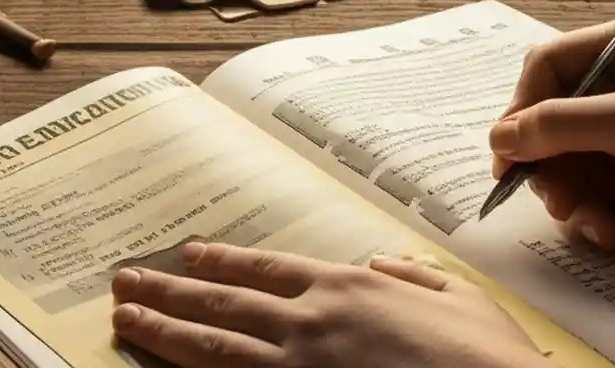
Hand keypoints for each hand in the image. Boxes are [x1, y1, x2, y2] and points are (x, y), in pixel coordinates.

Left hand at [109, 242, 551, 367]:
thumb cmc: (489, 360)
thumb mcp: (460, 299)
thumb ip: (414, 278)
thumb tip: (379, 264)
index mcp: (348, 289)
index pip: (268, 270)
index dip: (223, 263)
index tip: (190, 256)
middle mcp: (313, 322)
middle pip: (224, 304)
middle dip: (170, 292)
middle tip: (127, 282)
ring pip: (213, 347)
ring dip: (163, 330)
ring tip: (125, 318)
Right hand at [489, 18, 614, 250]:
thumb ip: (556, 126)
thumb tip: (496, 138)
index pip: (545, 67)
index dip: (520, 107)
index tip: (508, 151)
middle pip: (547, 123)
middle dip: (550, 167)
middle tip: (556, 199)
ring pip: (564, 165)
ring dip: (576, 200)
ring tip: (599, 225)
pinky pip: (590, 193)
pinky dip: (599, 216)